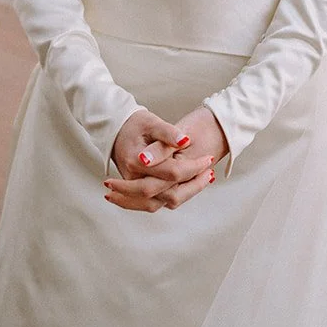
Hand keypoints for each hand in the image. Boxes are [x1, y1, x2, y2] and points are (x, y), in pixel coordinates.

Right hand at [104, 107, 227, 212]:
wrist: (117, 132)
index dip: (193, 166)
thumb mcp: (152, 122)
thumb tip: (185, 140)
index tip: (208, 158)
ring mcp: (134, 188)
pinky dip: (175, 197)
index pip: (172, 172)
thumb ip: (168, 133)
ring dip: (186, 194)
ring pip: (164, 203)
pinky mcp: (137, 193)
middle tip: (210, 172)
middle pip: (168, 194)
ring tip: (204, 179)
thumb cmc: (135, 125)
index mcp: (136, 161)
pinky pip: (156, 202)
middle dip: (194, 184)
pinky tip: (191, 185)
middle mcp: (133, 179)